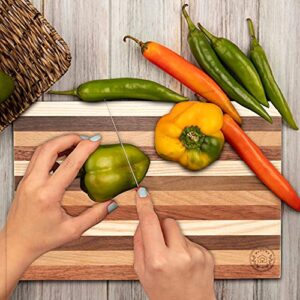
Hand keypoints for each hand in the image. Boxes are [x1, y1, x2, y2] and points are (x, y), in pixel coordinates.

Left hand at [0, 133, 117, 298]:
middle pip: (50, 148)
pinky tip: (63, 156)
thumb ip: (95, 215)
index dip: (85, 149)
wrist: (15, 244)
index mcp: (47, 196)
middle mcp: (34, 184)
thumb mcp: (72, 230)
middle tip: (85, 139)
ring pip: (41, 150)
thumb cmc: (40, 239)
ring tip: (75, 143)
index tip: (95, 141)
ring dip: (59, 142)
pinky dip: (52, 150)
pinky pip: (38, 158)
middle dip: (70, 138)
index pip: (69, 164)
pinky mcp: (25, 180)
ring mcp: (27, 181)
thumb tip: (111, 204)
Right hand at [134, 187, 214, 299]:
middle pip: (167, 221)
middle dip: (161, 228)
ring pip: (179, 230)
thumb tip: (142, 222)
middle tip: (160, 246)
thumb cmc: (164, 294)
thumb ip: (139, 243)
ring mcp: (196, 254)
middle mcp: (179, 255)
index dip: (144, 206)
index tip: (142, 194)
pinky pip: (191, 239)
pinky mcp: (207, 255)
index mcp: (158, 260)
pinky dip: (185, 247)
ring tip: (175, 259)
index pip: (149, 223)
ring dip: (174, 238)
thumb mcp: (142, 272)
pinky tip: (185, 263)